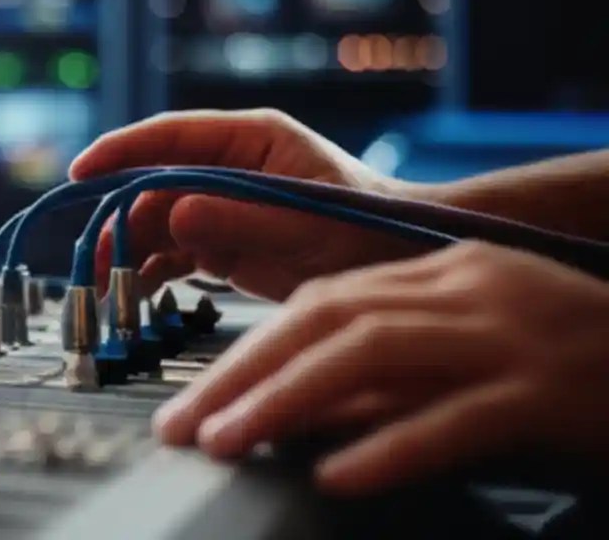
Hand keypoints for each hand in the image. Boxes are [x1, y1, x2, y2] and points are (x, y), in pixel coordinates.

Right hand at [69, 109, 425, 299]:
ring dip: (128, 252)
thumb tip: (173, 215)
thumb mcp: (308, 225)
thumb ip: (241, 219)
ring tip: (105, 286)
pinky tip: (132, 294)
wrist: (402, 262)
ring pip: (156, 223)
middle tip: (94, 257)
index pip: (171, 137)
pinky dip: (150, 273)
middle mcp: (228, 167)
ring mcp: (222, 205)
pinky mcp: (222, 243)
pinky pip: (172, 254)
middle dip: (119, 219)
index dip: (122, 151)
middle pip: (153, 186)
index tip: (82, 172)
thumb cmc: (368, 228)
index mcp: (250, 140)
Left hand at [153, 241, 608, 494]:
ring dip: (286, 400)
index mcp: (447, 274)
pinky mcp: (551, 395)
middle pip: (328, 318)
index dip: (248, 349)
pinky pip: (455, 420)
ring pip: (373, 355)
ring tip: (226, 442)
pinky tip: (334, 476)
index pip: (323, 300)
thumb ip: (395, 376)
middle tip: (181, 426)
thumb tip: (302, 415)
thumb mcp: (475, 357)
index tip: (194, 398)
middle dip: (242, 372)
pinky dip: (387, 447)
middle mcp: (470, 291)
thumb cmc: (578, 373)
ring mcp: (512, 337)